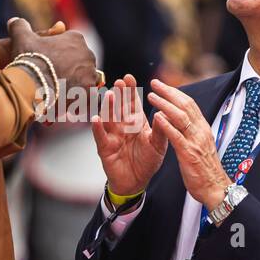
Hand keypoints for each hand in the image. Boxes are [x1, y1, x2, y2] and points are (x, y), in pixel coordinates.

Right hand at [8, 16, 97, 91]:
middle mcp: (88, 54)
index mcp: (76, 39)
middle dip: (71, 73)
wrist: (32, 84)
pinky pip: (88, 97)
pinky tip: (66, 102)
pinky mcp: (91, 92)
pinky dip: (79, 100)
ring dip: (76, 87)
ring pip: (85, 81)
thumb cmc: (29, 60)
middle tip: (55, 83)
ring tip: (60, 95)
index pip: (72, 48)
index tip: (50, 67)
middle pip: (80, 65)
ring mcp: (90, 74)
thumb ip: (20, 26)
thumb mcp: (22, 38)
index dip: (60, 58)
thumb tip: (13, 20)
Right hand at [90, 74, 167, 196]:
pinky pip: (100, 136)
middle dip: (119, 95)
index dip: (130, 91)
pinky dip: (97, 128)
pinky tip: (96, 118)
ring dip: (109, 107)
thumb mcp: (158, 146)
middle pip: (119, 107)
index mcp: (137, 123)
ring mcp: (113, 136)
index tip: (129, 77)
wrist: (136, 182)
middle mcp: (123, 126)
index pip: (133, 103)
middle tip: (119, 82)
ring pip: (109, 119)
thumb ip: (160, 130)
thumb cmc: (147, 162)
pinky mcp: (105, 148)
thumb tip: (163, 113)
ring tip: (109, 96)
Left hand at [146, 79, 228, 209]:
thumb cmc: (205, 169)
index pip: (189, 104)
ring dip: (165, 104)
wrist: (215, 188)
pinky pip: (177, 136)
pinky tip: (156, 117)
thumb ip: (192, 133)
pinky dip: (166, 125)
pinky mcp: (189, 153)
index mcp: (202, 129)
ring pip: (181, 117)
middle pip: (185, 105)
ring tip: (151, 96)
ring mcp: (195, 141)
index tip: (163, 85)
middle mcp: (200, 131)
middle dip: (169, 92)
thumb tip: (181, 121)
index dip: (176, 93)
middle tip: (154, 83)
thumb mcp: (199, 146)